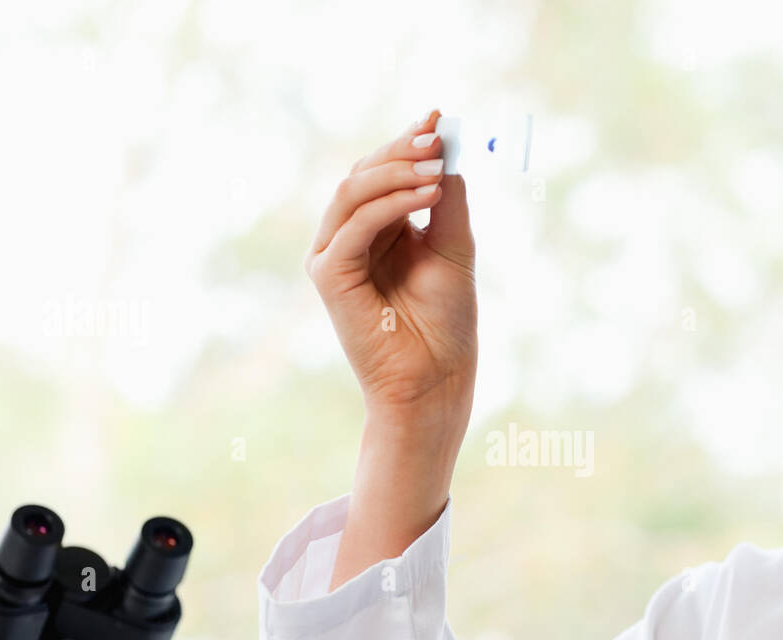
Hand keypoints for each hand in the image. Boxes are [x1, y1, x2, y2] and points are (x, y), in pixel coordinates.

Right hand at [306, 108, 477, 422]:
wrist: (436, 379)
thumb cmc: (445, 323)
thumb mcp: (454, 250)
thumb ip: (447, 204)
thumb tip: (446, 154)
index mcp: (381, 230)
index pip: (384, 173)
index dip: (406, 142)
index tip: (437, 117)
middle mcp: (352, 238)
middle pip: (364, 174)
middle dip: (401, 150)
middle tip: (437, 136)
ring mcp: (335, 255)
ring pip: (353, 192)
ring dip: (395, 172)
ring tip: (436, 166)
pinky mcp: (328, 276)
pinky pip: (354, 226)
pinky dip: (390, 205)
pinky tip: (427, 195)